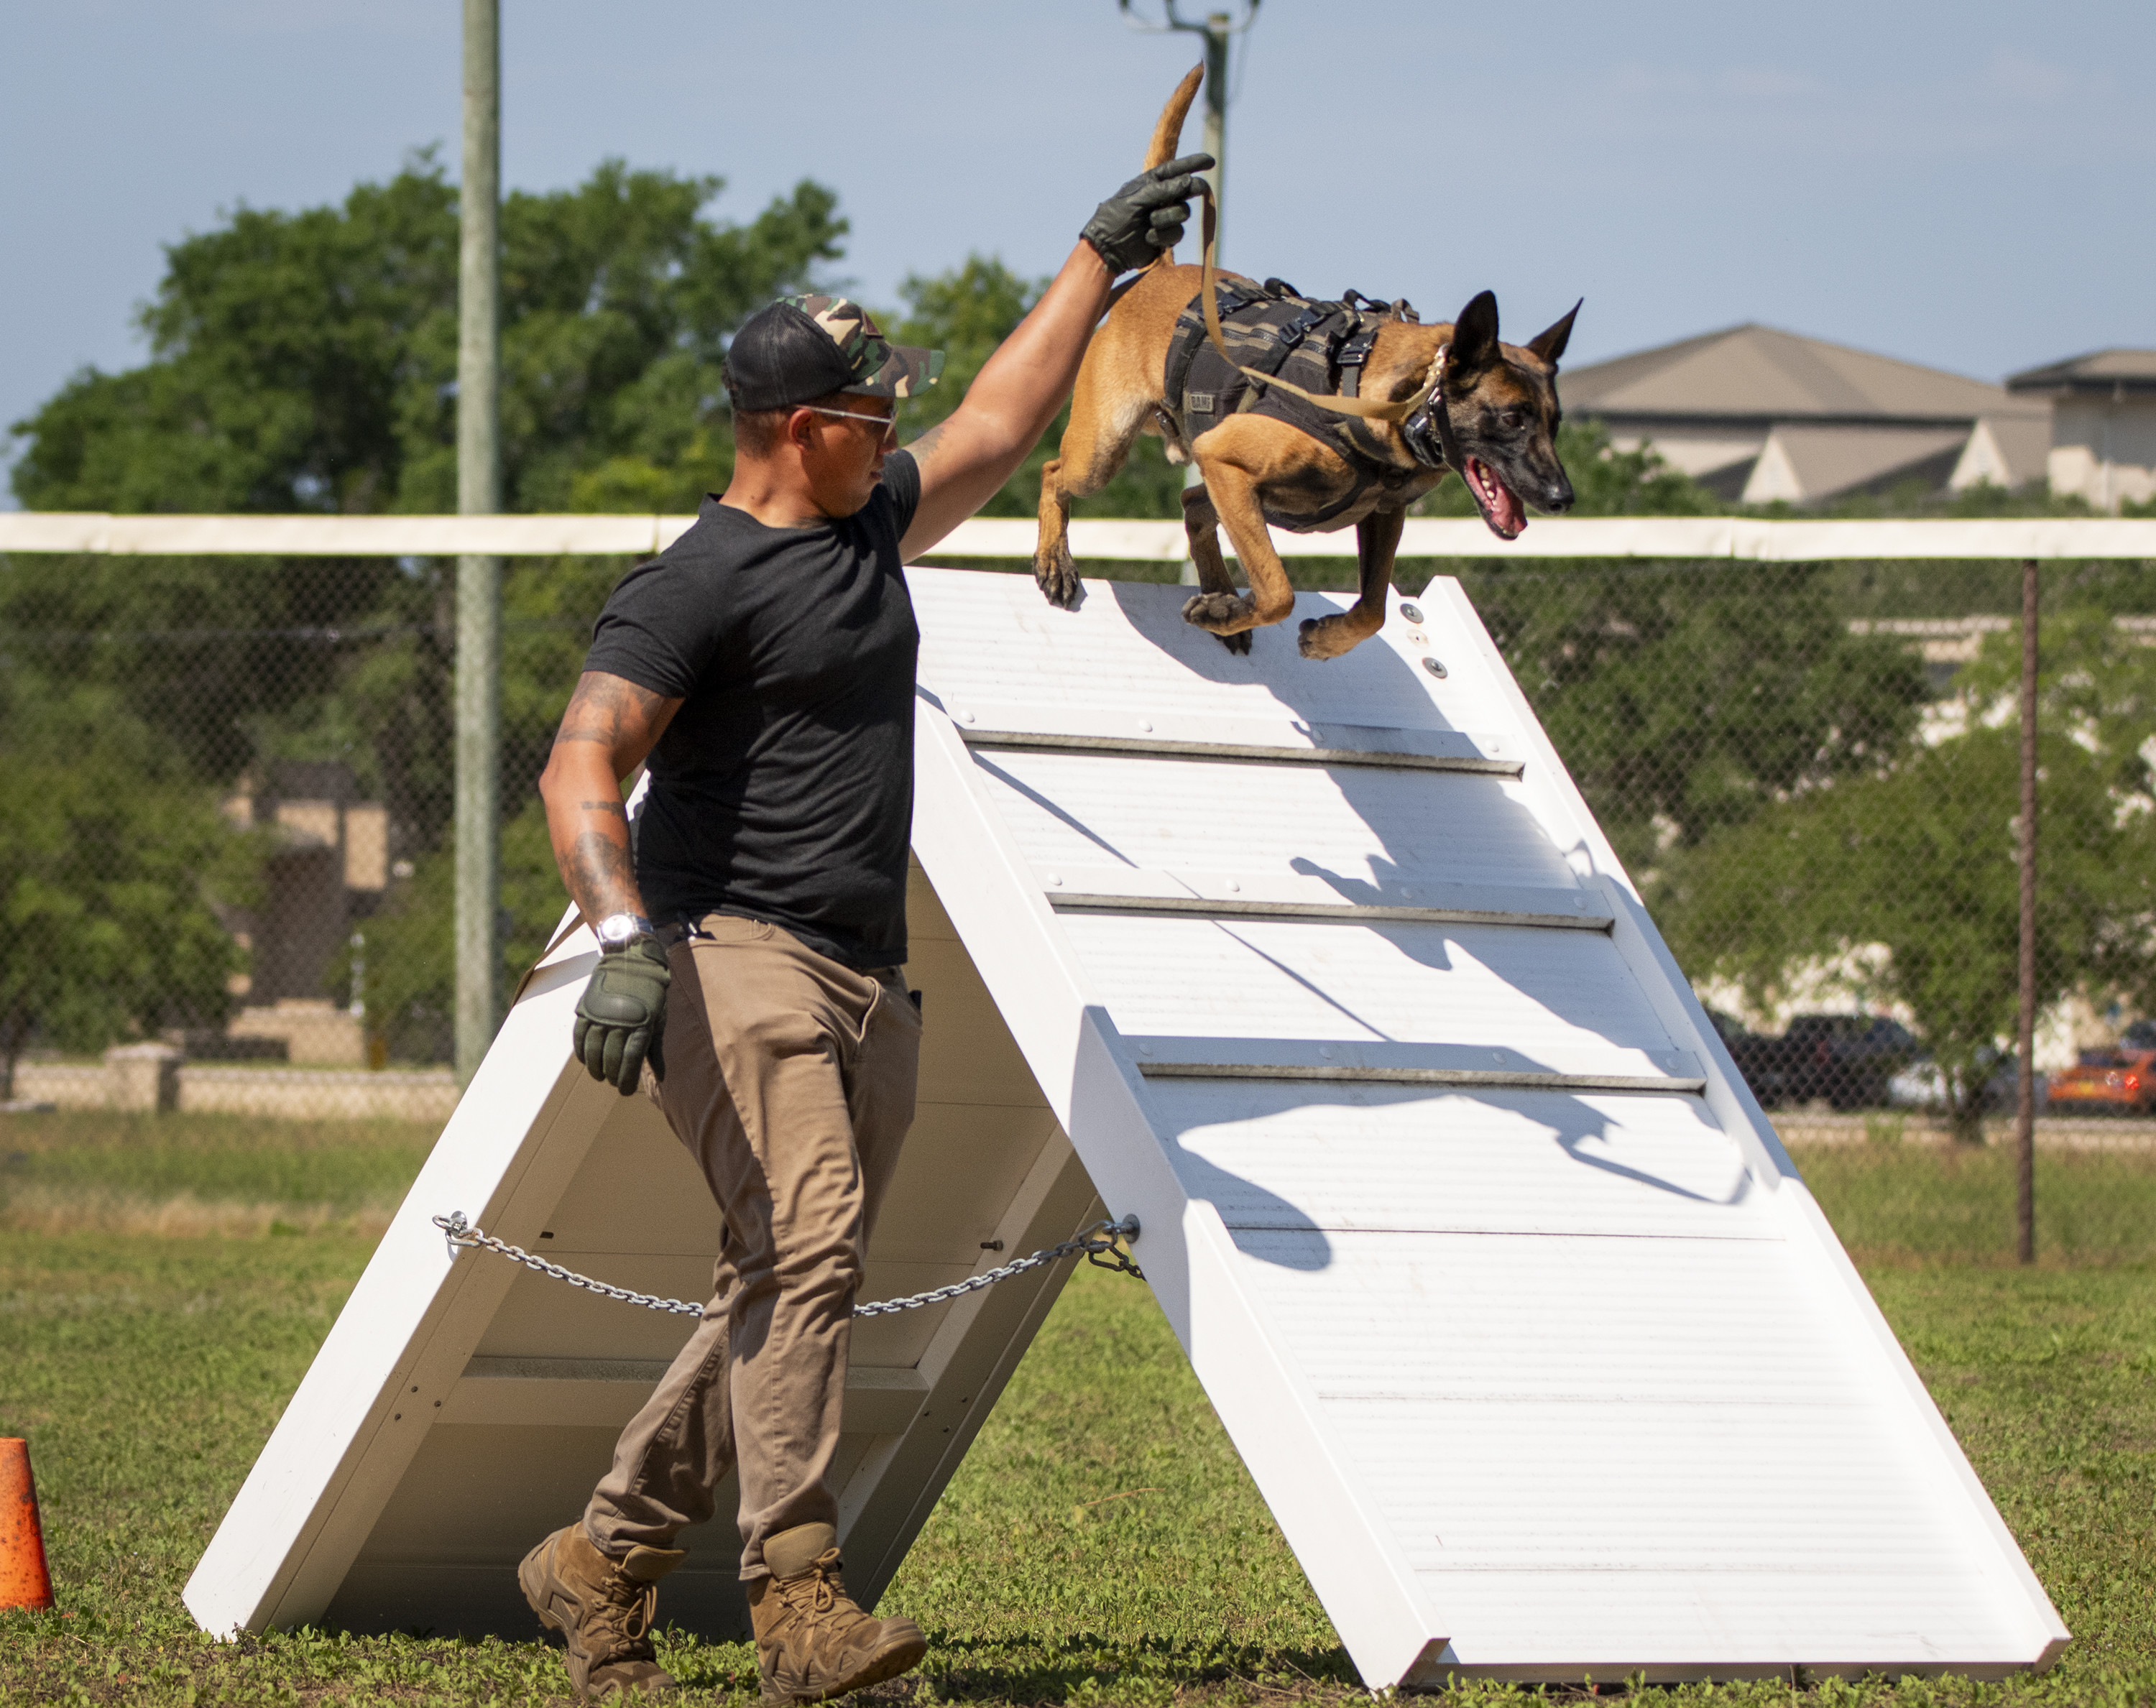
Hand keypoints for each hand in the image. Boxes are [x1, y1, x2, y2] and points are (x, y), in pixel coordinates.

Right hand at [573, 937, 668, 1094]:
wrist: (632, 958)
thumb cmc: (650, 993)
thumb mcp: (659, 1018)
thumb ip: (656, 1047)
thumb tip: (661, 1075)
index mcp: (641, 1025)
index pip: (630, 1061)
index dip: (626, 1079)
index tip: (625, 1091)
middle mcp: (620, 1021)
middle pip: (611, 1058)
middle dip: (611, 1075)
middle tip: (613, 1083)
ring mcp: (601, 1014)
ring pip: (592, 1050)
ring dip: (595, 1067)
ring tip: (599, 1076)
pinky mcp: (587, 1008)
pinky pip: (579, 1036)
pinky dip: (581, 1051)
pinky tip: (585, 1061)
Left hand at [1080, 153, 1214, 275]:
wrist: (1108, 248)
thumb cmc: (1116, 218)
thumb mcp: (1137, 199)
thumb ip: (1162, 189)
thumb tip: (1188, 181)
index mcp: (1151, 183)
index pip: (1176, 170)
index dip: (1193, 164)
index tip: (1210, 161)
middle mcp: (1161, 198)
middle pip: (1187, 190)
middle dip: (1192, 189)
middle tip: (1197, 189)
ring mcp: (1165, 217)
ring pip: (1183, 213)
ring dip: (1167, 218)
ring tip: (1149, 223)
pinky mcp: (1166, 237)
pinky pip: (1177, 232)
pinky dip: (1163, 236)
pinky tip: (1149, 238)